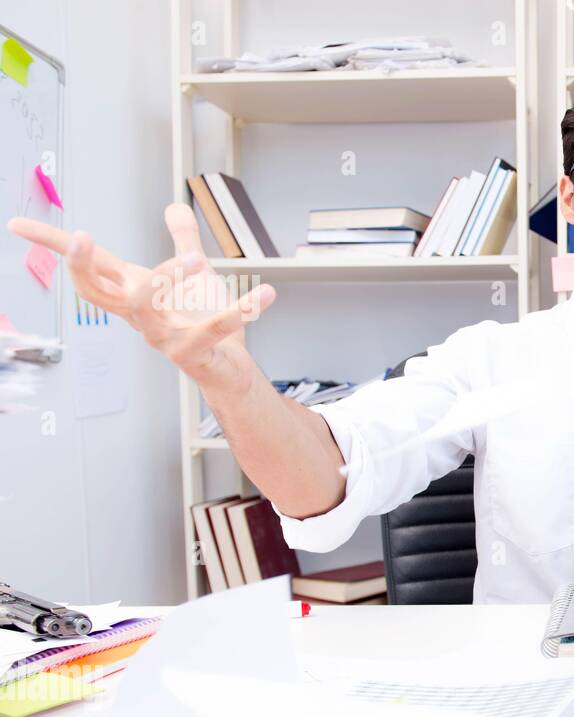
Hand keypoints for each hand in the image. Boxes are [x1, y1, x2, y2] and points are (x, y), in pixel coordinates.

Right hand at [7, 204, 275, 398]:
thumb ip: (182, 239)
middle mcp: (142, 317)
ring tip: (195, 259)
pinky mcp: (198, 353)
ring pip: (146, 310)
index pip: (88, 268)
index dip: (54, 247)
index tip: (17, 227)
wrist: (228, 372)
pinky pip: (217, 328)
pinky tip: (266, 292)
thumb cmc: (201, 322)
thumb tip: (172, 205)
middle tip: (83, 235)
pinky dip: (244, 309)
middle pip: (97, 291)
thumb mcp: (191, 275)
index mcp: (135, 294)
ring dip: (165, 279)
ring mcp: (165, 337)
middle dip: (83, 266)